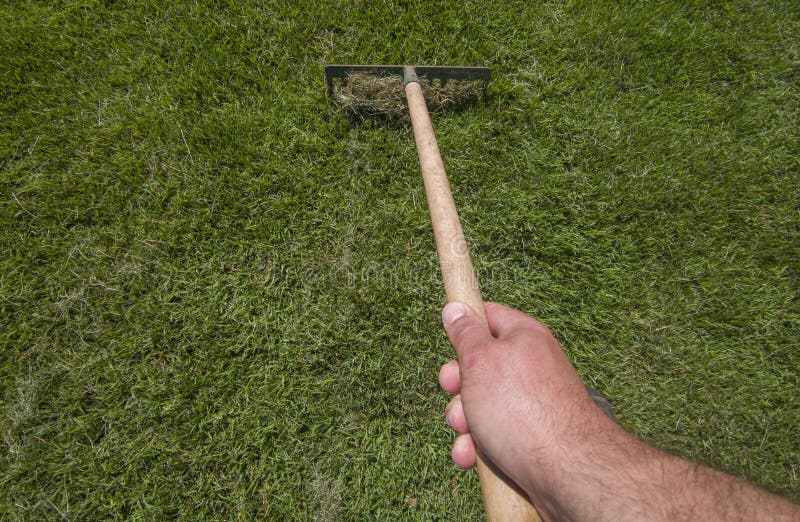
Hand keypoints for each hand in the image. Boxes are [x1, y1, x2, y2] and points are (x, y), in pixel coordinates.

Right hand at [438, 302, 624, 510]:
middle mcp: (530, 367)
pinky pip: (494, 435)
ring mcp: (531, 404)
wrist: (566, 472)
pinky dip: (478, 447)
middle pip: (479, 366)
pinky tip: (472, 456)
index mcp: (524, 337)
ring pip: (482, 406)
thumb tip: (456, 307)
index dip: (464, 328)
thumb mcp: (481, 360)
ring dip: (464, 422)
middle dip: (458, 386)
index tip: (449, 343)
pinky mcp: (530, 437)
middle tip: (455, 391)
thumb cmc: (523, 410)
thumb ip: (465, 333)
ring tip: (468, 434)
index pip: (489, 317)